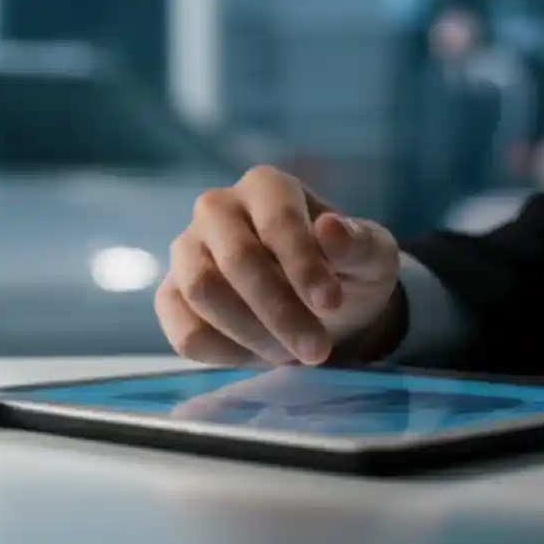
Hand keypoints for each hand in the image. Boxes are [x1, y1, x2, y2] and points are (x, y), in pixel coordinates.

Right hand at [155, 165, 403, 365]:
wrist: (320, 310)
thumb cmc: (345, 273)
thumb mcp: (372, 259)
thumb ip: (358, 244)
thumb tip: (329, 228)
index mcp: (266, 186)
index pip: (277, 221)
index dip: (303, 266)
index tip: (331, 304)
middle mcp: (216, 209)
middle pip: (235, 259)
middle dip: (279, 311)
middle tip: (316, 350)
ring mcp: (186, 251)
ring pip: (201, 290)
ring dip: (250, 332)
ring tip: (288, 352)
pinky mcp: (171, 295)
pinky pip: (183, 329)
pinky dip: (223, 352)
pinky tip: (256, 356)